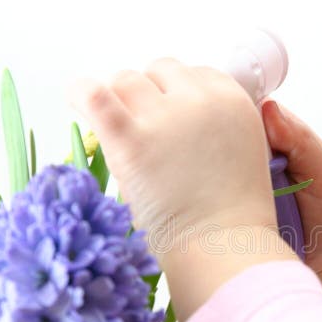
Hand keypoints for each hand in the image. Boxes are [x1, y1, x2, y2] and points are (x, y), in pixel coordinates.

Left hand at [66, 58, 278, 241]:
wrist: (224, 249)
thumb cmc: (232, 215)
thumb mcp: (243, 152)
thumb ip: (217, 124)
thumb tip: (176, 112)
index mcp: (233, 101)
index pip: (195, 73)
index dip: (179, 96)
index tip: (173, 121)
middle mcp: (200, 100)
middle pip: (160, 71)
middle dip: (151, 97)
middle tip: (150, 137)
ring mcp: (165, 116)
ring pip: (127, 80)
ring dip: (121, 102)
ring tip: (123, 136)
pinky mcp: (130, 140)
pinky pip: (92, 93)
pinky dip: (81, 93)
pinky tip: (78, 102)